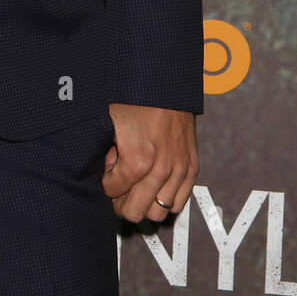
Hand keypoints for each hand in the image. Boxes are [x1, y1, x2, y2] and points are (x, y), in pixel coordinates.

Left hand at [102, 104, 197, 222]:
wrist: (166, 83)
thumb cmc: (135, 97)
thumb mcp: (109, 121)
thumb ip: (104, 151)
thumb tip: (104, 169)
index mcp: (137, 159)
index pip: (113, 192)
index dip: (106, 182)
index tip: (109, 168)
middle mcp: (161, 170)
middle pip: (136, 212)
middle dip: (122, 200)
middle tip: (119, 184)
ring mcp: (179, 170)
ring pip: (159, 212)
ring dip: (144, 201)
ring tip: (138, 181)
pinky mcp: (192, 168)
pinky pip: (179, 201)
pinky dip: (165, 198)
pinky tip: (155, 181)